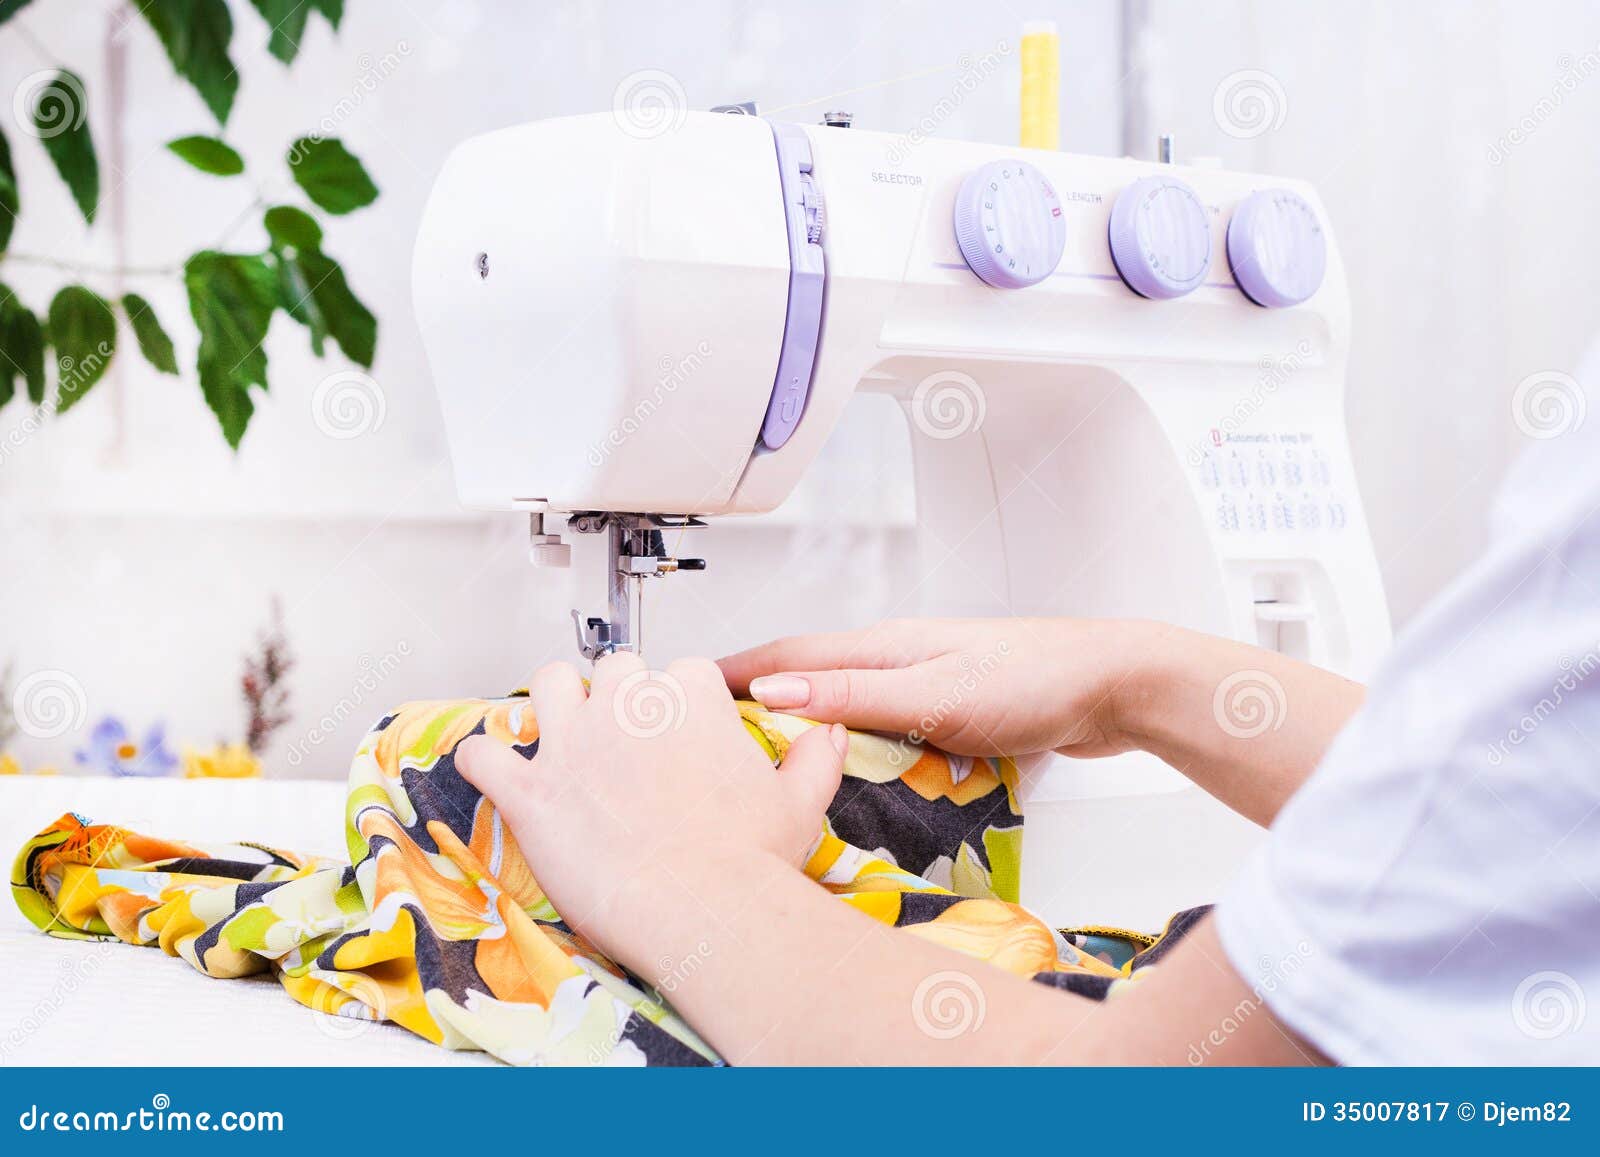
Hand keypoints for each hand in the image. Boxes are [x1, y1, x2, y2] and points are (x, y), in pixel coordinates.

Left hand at [454, 653, 846, 965]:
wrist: (702, 907)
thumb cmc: (749, 859)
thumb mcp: (800, 801)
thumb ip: (814, 759)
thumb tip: (827, 734)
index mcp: (689, 699)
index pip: (681, 672)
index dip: (680, 701)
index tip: (681, 730)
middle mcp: (626, 706)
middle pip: (614, 669)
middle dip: (617, 695)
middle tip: (624, 736)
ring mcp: (573, 743)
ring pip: (546, 685)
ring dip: (551, 703)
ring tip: (558, 730)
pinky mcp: (530, 790)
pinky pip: (484, 753)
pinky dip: (483, 759)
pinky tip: (494, 770)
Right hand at [718, 617, 1150, 758]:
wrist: (1115, 688)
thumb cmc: (1035, 680)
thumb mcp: (934, 694)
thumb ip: (853, 697)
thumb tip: (769, 693)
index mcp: (881, 647)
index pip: (785, 656)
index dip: (729, 674)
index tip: (679, 695)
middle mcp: (895, 661)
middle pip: (807, 683)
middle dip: (754, 708)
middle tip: (709, 748)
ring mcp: (922, 687)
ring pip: (843, 711)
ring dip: (804, 734)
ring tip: (766, 773)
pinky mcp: (948, 717)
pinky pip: (880, 734)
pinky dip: (851, 755)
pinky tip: (849, 787)